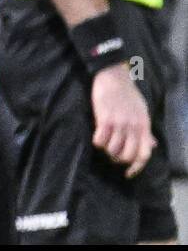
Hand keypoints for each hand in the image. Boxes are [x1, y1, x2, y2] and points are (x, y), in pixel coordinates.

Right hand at [91, 63, 155, 177]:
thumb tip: (153, 145)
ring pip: (112, 149)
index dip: (136, 167)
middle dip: (118, 159)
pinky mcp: (105, 119)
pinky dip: (97, 141)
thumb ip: (146, 130)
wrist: (113, 77)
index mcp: (144, 126)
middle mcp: (133, 127)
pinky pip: (100, 140)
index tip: (128, 173)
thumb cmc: (128, 95)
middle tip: (112, 154)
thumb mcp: (142, 112)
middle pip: (127, 155)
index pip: (144, 154)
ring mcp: (119, 124)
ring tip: (105, 143)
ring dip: (107, 150)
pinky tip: (97, 135)